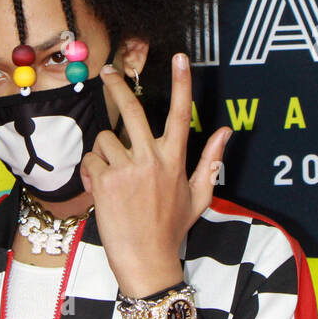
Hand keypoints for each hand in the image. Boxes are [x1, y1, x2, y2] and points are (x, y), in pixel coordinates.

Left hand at [80, 53, 230, 298]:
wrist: (147, 261)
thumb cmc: (171, 229)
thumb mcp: (198, 196)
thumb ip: (210, 161)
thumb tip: (225, 130)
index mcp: (176, 160)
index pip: (181, 114)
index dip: (182, 83)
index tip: (180, 58)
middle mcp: (152, 159)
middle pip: (131, 111)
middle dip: (117, 86)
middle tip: (107, 72)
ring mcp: (128, 168)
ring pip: (105, 140)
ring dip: (103, 154)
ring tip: (112, 178)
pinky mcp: (106, 181)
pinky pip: (91, 160)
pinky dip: (91, 172)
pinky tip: (101, 191)